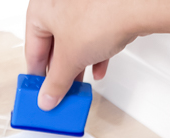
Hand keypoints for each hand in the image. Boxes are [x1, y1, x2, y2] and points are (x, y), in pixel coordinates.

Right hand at [25, 0, 148, 109]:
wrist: (137, 4)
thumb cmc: (100, 15)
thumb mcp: (70, 59)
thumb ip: (55, 82)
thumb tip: (48, 96)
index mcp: (40, 7)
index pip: (32, 50)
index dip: (37, 75)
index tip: (41, 92)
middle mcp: (59, 1)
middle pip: (54, 45)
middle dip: (60, 72)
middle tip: (60, 91)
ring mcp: (82, 4)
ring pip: (75, 41)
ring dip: (77, 65)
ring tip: (79, 85)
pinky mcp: (103, 9)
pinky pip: (93, 34)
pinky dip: (94, 53)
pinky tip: (98, 69)